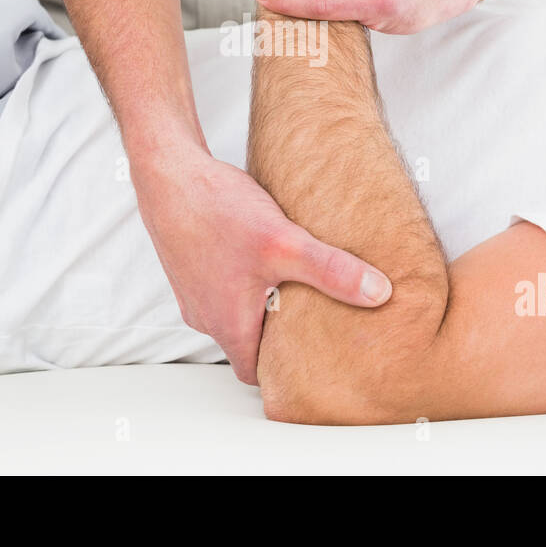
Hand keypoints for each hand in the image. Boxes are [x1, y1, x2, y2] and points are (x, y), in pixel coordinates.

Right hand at [133, 143, 392, 384]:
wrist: (168, 173)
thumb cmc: (213, 211)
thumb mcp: (283, 243)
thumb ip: (330, 270)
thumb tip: (377, 293)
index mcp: (227, 324)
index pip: (256, 373)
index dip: (286, 373)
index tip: (316, 361)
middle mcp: (206, 314)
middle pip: (247, 342)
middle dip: (282, 336)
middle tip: (318, 321)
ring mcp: (194, 289)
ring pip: (235, 311)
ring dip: (264, 303)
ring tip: (298, 285)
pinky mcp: (191, 264)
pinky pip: (223, 284)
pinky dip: (247, 278)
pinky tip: (266, 253)